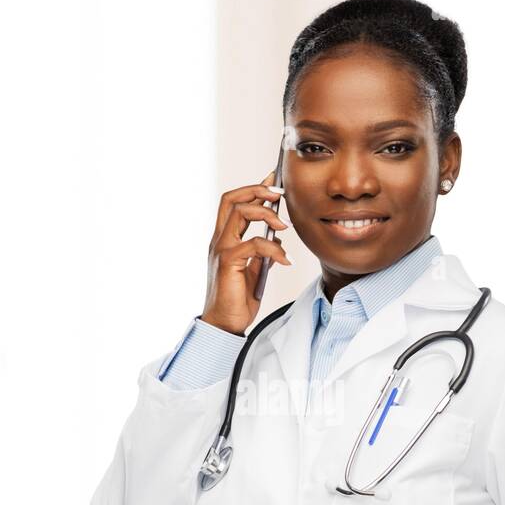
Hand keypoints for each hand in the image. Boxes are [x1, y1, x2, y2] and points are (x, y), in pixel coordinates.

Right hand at [202, 168, 292, 334]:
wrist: (224, 324)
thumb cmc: (237, 299)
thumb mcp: (254, 270)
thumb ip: (261, 252)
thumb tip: (278, 238)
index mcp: (224, 239)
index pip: (234, 203)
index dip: (253, 188)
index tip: (274, 181)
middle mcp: (219, 240)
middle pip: (232, 198)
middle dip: (258, 190)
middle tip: (281, 195)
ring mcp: (221, 249)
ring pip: (241, 212)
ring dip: (268, 214)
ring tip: (286, 227)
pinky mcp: (228, 262)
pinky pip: (254, 244)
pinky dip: (274, 249)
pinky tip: (286, 261)